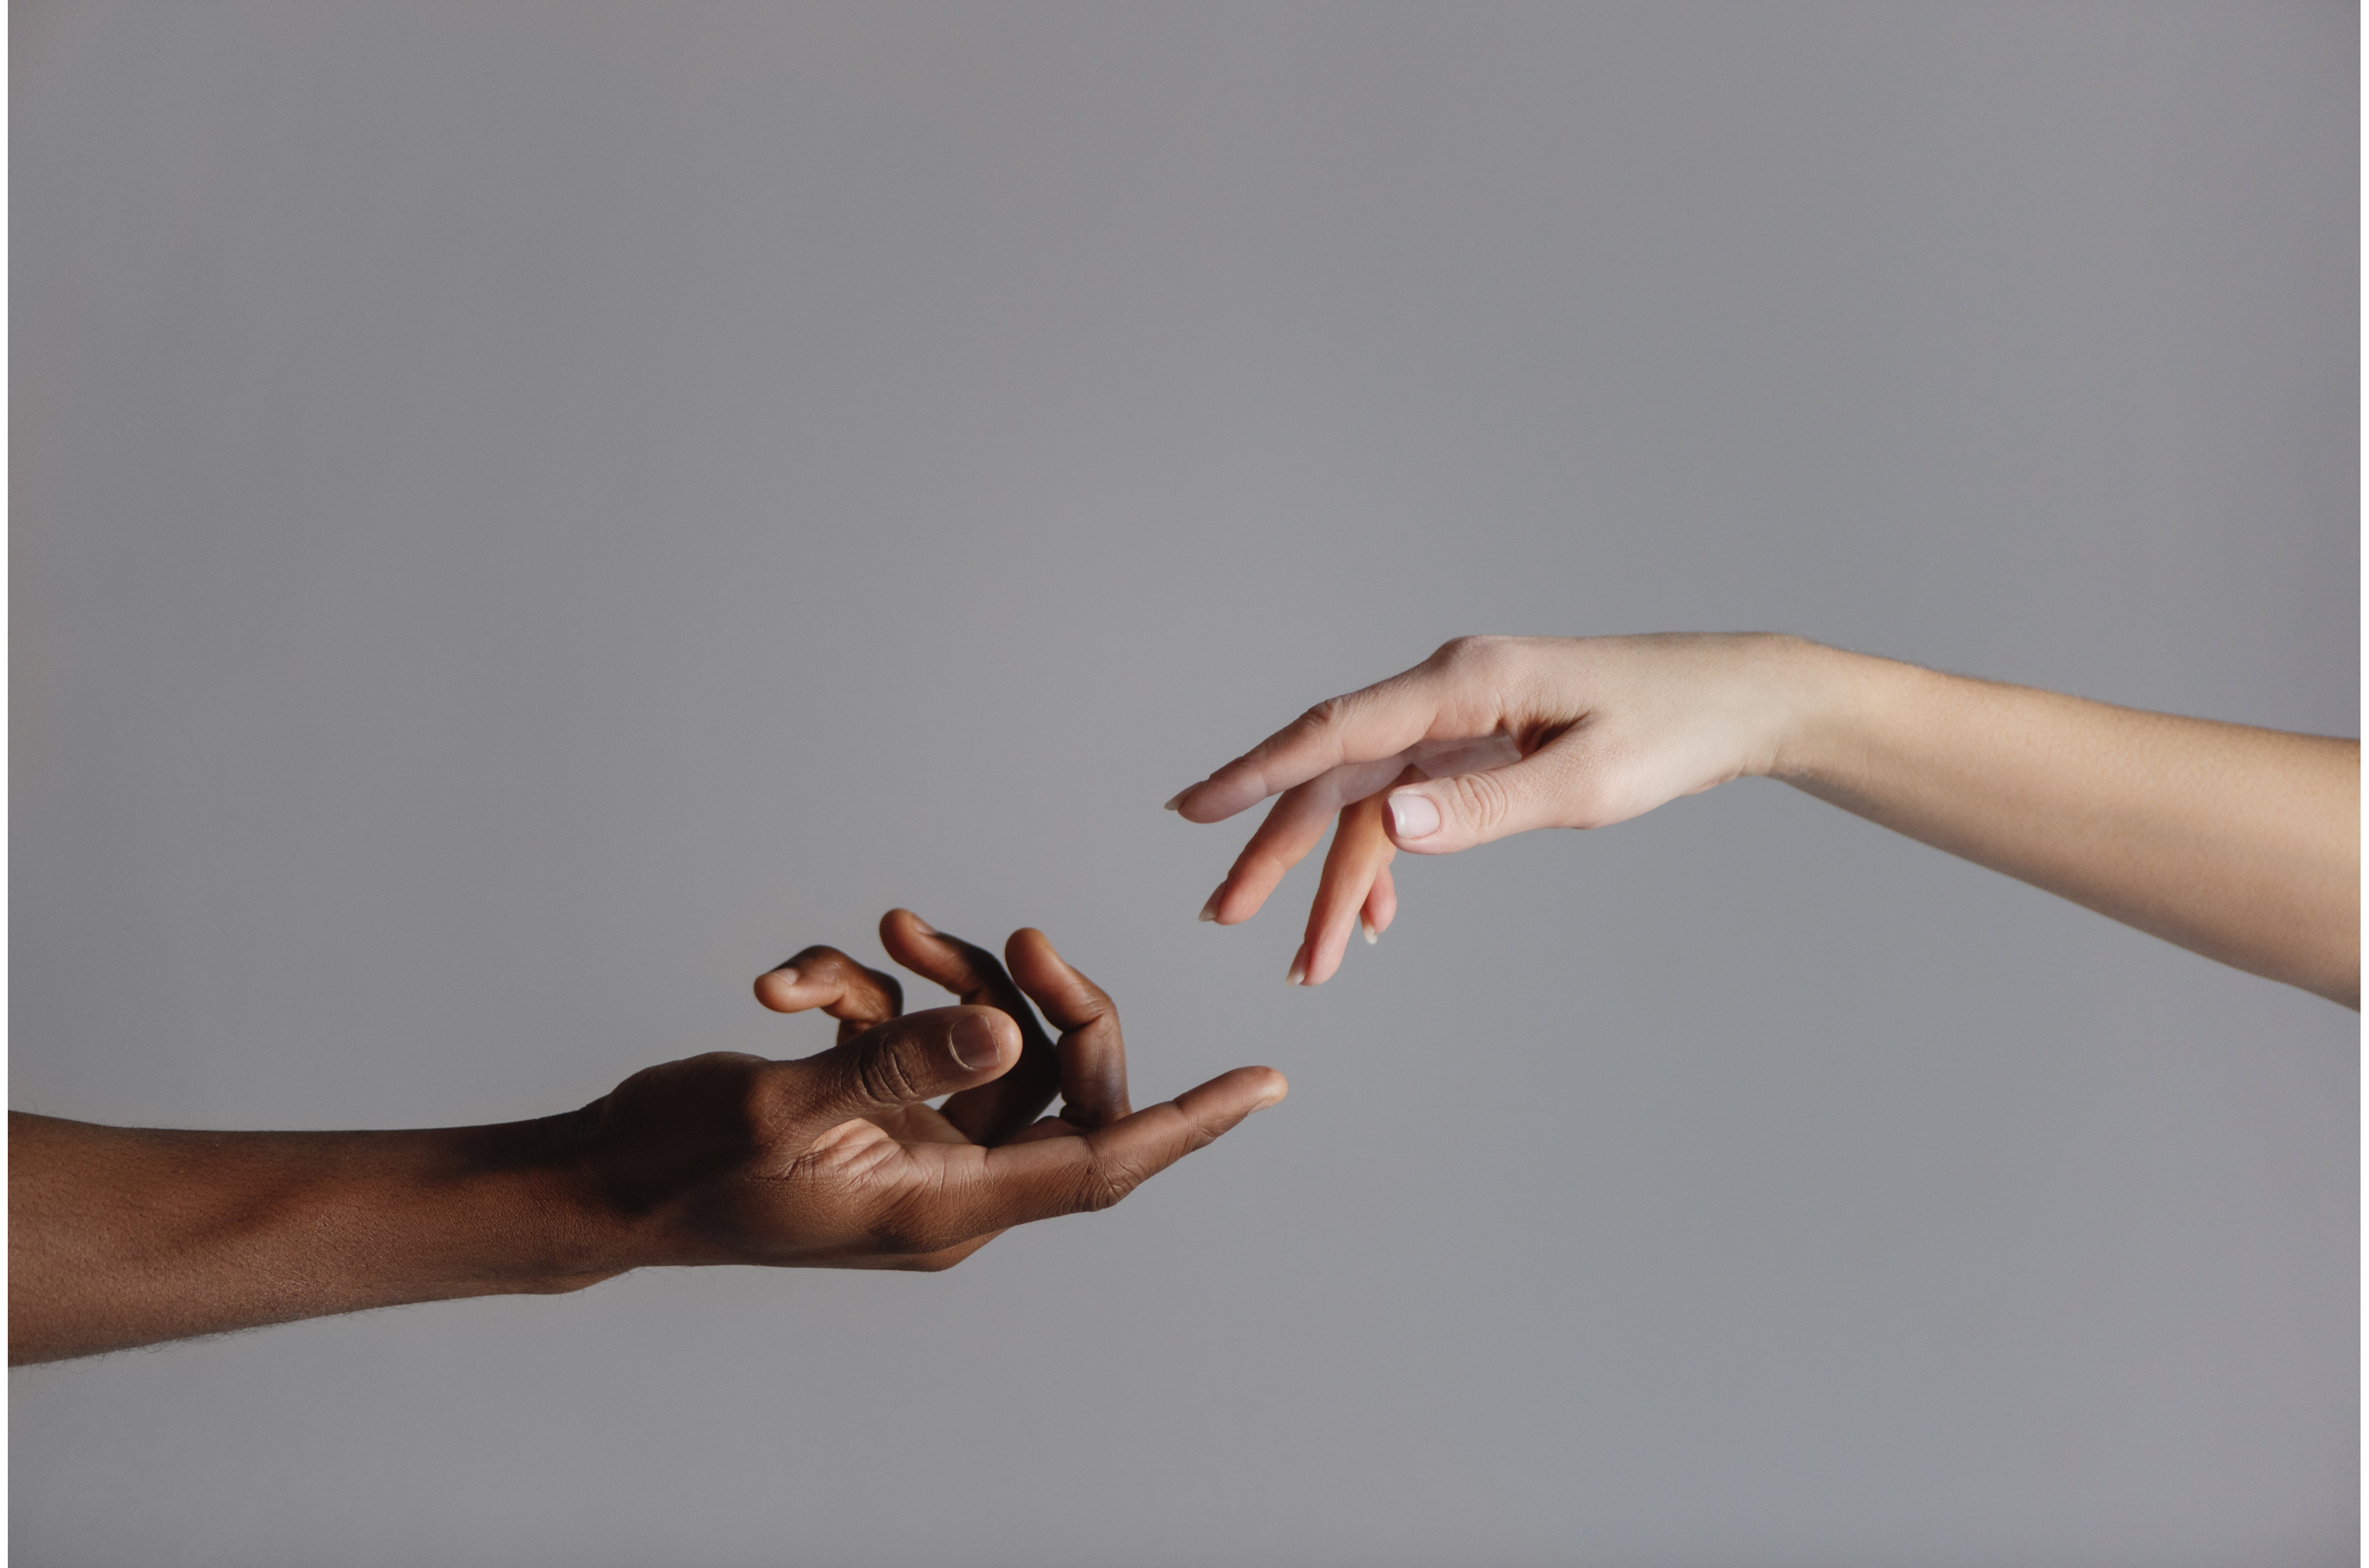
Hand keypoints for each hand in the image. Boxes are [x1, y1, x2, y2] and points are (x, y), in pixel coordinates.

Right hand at [576, 909, 1285, 1270]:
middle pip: (1055, 1077)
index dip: (1189, 1122)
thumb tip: (1004, 1030)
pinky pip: (911, 1029)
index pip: (1103, 1163)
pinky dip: (865, 991)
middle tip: (1020, 940)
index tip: (1267, 1085)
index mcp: (950, 1207)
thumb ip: (902, 1066)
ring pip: (987, 1037)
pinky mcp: (873, 1101)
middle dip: (1041, 998)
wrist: (607, 1177)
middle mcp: (948, 1177)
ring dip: (945, 976)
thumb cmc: (687, 1167)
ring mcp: (913, 1138)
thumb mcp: (793, 1111)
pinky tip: (794, 978)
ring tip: (887, 935)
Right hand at [1165, 634, 1808, 984]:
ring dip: (1336, 880)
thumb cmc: (1670, 729)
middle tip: (1226, 915)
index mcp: (1463, 685)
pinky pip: (1408, 804)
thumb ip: (1482, 806)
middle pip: (1335, 775)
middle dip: (1276, 850)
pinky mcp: (1479, 745)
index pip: (1336, 733)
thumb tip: (1390, 822)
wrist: (1733, 704)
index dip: (1257, 772)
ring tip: (1308, 961)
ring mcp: (1460, 719)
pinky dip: (1386, 861)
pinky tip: (1379, 918)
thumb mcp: (1585, 784)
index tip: (1194, 808)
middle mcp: (1448, 693)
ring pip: (1369, 802)